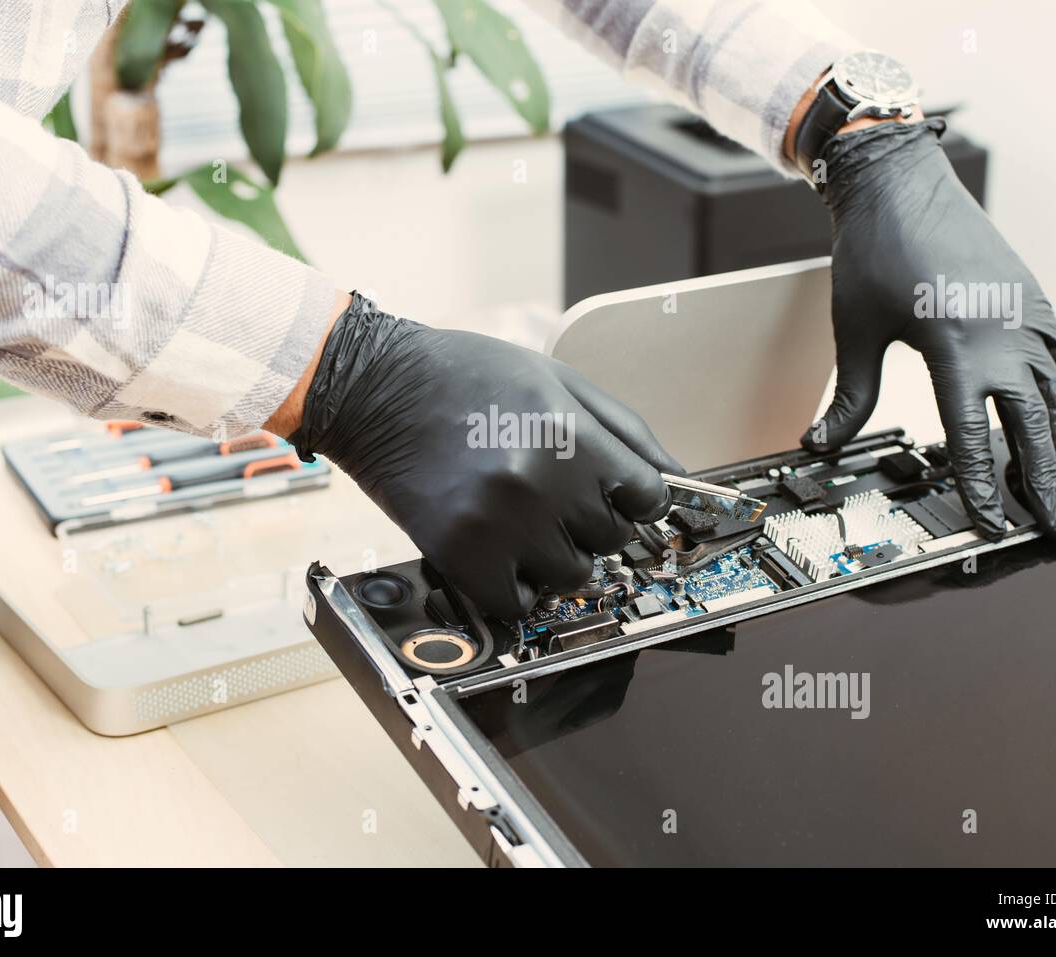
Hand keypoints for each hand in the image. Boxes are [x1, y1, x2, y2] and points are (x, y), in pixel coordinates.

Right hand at [292, 294, 681, 616]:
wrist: (379, 387)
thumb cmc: (467, 376)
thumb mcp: (558, 381)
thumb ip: (624, 430)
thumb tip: (676, 476)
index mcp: (572, 434)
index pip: (649, 496)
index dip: (637, 498)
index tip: (617, 496)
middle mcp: (543, 482)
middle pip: (612, 538)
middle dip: (592, 522)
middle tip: (554, 496)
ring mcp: (502, 523)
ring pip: (572, 575)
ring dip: (557, 556)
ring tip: (524, 521)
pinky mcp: (461, 554)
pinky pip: (517, 601)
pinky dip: (515, 586)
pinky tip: (499, 552)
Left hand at [801, 119, 1055, 540]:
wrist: (901, 183)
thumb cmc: (873, 253)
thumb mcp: (855, 332)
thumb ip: (847, 399)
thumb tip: (819, 447)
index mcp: (954, 345)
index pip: (972, 436)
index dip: (981, 488)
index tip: (990, 526)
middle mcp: (1002, 333)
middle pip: (1032, 426)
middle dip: (1042, 482)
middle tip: (1054, 528)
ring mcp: (1026, 315)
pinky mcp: (1034, 301)